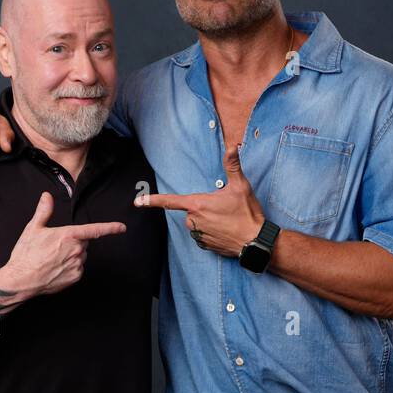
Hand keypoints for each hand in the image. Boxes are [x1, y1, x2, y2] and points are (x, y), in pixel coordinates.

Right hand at [0, 192, 125, 298]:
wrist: (21, 279)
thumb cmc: (26, 254)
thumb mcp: (33, 228)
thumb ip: (44, 211)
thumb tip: (47, 196)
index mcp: (68, 235)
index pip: (94, 230)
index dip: (110, 228)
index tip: (122, 227)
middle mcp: (76, 250)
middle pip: (83, 242)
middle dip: (74, 242)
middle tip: (55, 246)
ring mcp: (77, 265)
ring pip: (81, 256)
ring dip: (72, 255)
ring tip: (53, 258)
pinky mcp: (75, 277)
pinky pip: (78, 268)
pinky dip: (70, 267)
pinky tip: (56, 268)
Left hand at [133, 145, 265, 256]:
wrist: (255, 241)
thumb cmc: (247, 213)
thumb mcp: (240, 186)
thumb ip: (232, 165)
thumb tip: (232, 146)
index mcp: (198, 205)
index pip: (170, 201)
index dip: (153, 201)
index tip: (138, 202)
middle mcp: (194, 221)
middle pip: (191, 211)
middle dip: (204, 208)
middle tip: (224, 209)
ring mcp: (199, 235)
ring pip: (197, 224)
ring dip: (208, 221)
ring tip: (227, 220)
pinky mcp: (205, 246)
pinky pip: (203, 236)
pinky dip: (212, 233)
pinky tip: (226, 231)